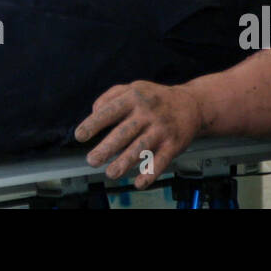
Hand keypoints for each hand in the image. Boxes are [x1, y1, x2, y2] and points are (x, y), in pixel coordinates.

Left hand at [73, 80, 201, 189]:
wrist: (191, 104)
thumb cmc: (154, 98)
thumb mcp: (132, 87)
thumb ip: (110, 97)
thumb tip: (93, 113)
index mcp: (134, 97)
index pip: (110, 110)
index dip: (94, 123)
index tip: (80, 136)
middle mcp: (147, 112)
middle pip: (124, 132)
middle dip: (107, 148)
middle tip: (92, 160)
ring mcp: (161, 129)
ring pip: (141, 148)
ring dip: (125, 162)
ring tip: (111, 173)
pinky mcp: (174, 144)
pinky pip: (161, 160)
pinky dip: (150, 173)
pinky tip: (139, 183)